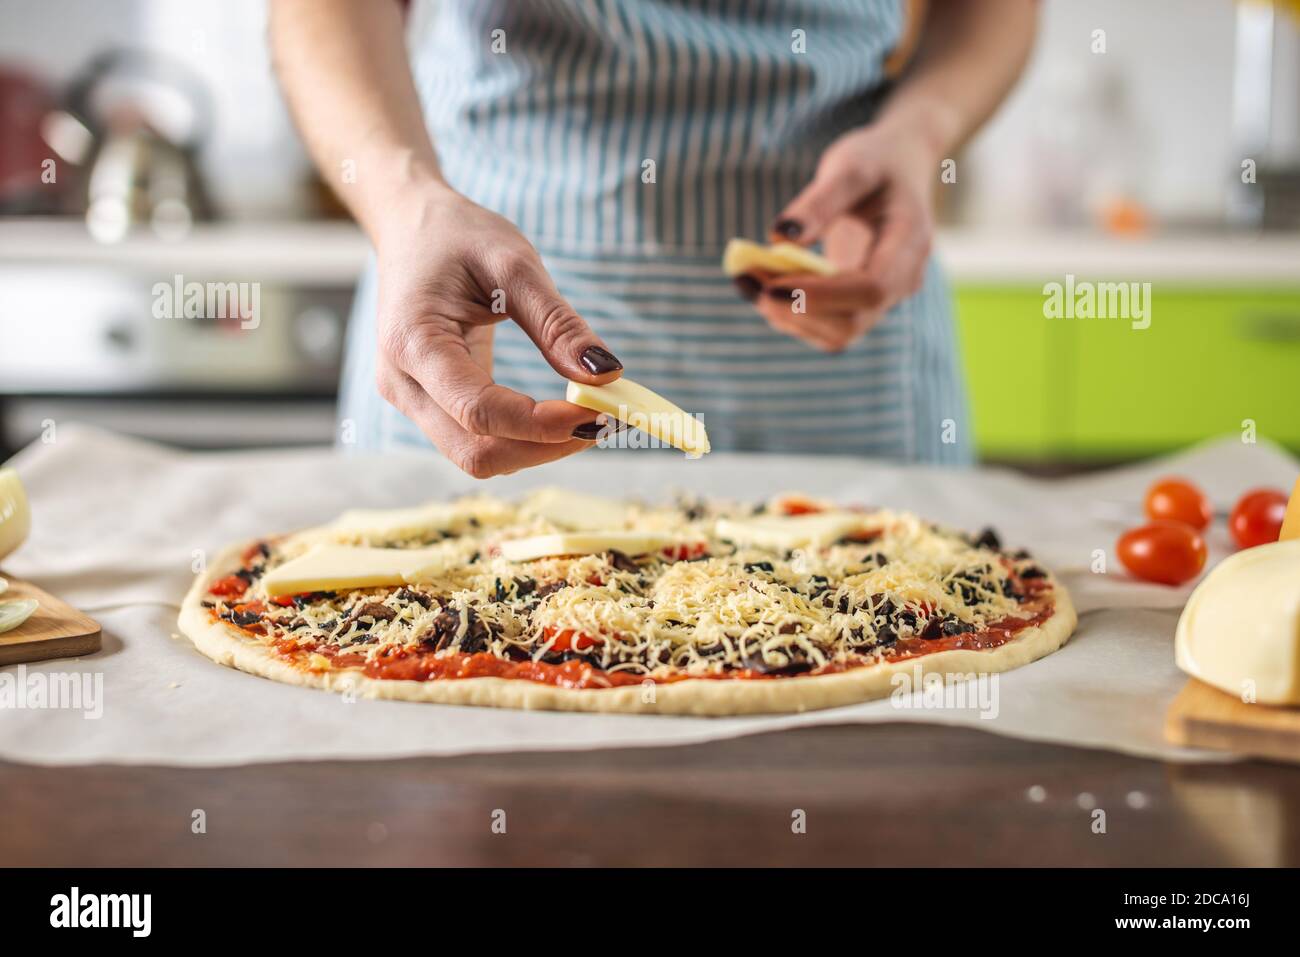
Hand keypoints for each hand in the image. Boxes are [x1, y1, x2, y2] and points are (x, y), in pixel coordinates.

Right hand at [373, 187, 623, 476]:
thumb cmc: (458, 235)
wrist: (411, 227)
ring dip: (539, 448)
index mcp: (413, 343)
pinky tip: (561, 414)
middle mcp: (402, 384)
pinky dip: (525, 437)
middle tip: (606, 420)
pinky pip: (478, 439)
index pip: (480, 411)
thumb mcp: (514, 263)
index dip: (543, 424)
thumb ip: (558, 324)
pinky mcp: (428, 404)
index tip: (602, 411)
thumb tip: (607, 375)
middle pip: (478, 452)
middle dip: (547, 446)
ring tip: (589, 415)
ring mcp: (410, 399)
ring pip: (479, 456)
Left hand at [736, 112, 941, 352]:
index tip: (769, 285)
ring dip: (785, 315)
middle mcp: (902, 281)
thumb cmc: (876, 160)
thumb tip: (780, 236)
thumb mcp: (850, 166)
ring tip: (745, 276)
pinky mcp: (858, 304)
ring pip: (834, 334)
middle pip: (850, 323)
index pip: (871, 289)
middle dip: (793, 309)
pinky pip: (824, 326)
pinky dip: (787, 312)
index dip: (820, 295)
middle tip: (744, 278)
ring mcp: (883, 299)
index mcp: (910, 243)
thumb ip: (819, 201)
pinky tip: (760, 281)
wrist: (897, 168)